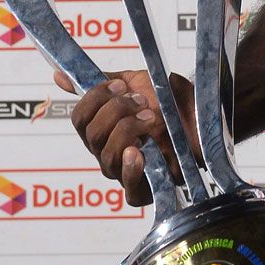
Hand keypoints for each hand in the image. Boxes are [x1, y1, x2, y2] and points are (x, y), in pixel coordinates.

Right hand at [53, 69, 196, 206]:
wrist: (205, 115)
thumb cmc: (172, 102)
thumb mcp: (138, 82)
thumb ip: (103, 80)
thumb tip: (58, 75)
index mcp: (103, 127)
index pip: (80, 118)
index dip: (96, 98)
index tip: (121, 86)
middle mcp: (108, 152)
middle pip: (91, 135)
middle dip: (116, 112)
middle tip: (142, 102)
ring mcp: (125, 172)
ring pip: (107, 155)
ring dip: (130, 130)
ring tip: (153, 119)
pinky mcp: (145, 189)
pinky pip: (129, 189)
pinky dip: (131, 169)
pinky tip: (138, 153)